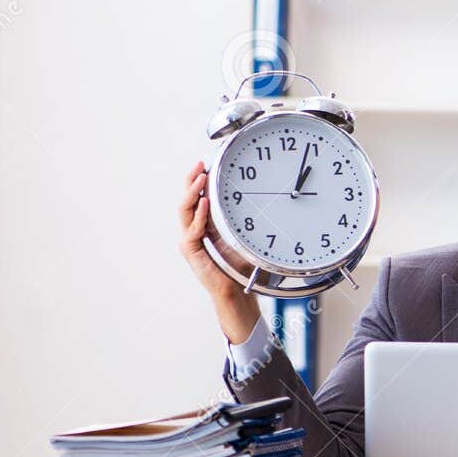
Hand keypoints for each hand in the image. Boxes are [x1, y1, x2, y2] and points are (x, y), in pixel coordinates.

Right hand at [177, 161, 260, 344]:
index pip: (201, 196)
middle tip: (201, 165)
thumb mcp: (250, 236)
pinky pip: (192, 231)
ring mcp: (192, 241)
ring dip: (193, 193)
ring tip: (200, 178)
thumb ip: (251, 219)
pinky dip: (198, 216)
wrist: (240, 293)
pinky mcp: (192, 253)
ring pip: (186, 211)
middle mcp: (197, 230)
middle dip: (193, 180)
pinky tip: (205, 203)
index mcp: (209, 224)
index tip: (209, 163)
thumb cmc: (246, 267)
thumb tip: (271, 198)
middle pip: (189, 199)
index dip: (202, 180)